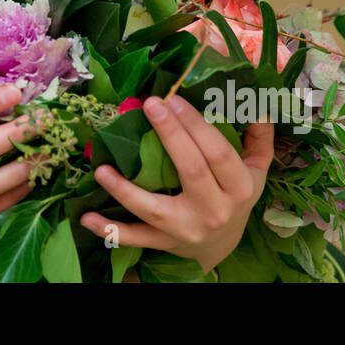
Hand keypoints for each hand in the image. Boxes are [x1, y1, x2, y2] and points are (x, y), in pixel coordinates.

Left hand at [78, 95, 273, 273]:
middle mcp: (214, 211)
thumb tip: (258, 101)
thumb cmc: (235, 197)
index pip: (218, 154)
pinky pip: (134, 238)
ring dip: (125, 190)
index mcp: (239, 188)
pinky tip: (85, 217)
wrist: (222, 246)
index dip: (197, 126)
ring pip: (153, 210)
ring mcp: (185, 229)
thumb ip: (258, 136)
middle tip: (150, 104)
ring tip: (101, 167)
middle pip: (191, 170)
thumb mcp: (256, 169)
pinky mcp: (163, 243)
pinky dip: (109, 230)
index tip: (175, 99)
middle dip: (170, 135)